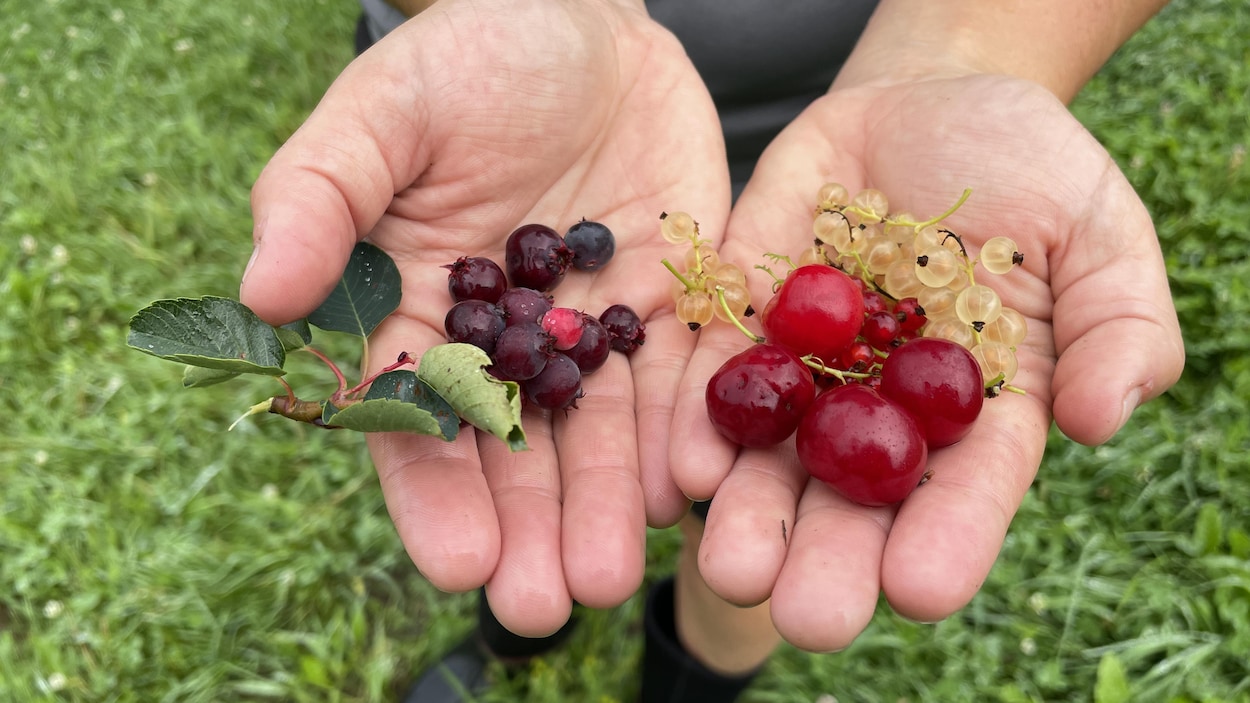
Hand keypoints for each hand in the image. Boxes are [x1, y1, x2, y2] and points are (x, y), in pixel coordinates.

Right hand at [242, 0, 728, 635]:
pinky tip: (687, 495)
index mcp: (419, 312)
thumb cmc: (470, 56)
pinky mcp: (669, 308)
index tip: (456, 562)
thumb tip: (259, 297)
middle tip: (547, 604)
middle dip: (528, 530)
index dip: (433, 493)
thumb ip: (319, 197)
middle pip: (513, 454)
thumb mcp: (383, 112)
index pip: (416, 420)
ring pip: (597, 437)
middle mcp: (504, 343)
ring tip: (613, 578)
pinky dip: (681, 438)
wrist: (589, 22)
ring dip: (604, 510)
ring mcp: (591, 332)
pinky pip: (677, 384)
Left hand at [669, 75, 1183, 650]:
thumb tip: (1103, 418)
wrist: (929, 98)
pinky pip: (716, 368)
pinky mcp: (742, 309)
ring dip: (750, 512)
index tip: (919, 590)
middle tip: (804, 615)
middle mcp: (882, 404)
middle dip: (828, 557)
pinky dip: (699, 416)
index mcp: (976, 404)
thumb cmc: (1029, 167)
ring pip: (774, 452)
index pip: (967, 486)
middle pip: (855, 495)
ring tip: (729, 569)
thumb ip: (1118, 322)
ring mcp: (807, 362)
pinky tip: (685, 466)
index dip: (947, 537)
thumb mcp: (1096, 227)